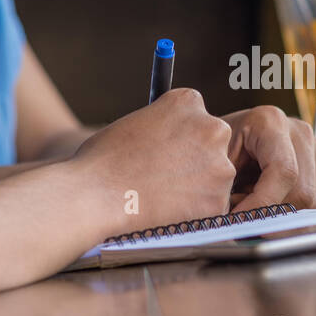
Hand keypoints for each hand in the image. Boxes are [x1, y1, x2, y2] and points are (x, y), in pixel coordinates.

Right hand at [71, 89, 236, 232]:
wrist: (95, 196)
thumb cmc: (103, 161)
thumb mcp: (136, 121)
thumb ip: (163, 126)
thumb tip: (175, 142)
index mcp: (188, 102)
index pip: (197, 116)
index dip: (181, 136)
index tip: (167, 150)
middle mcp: (212, 129)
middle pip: (213, 145)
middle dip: (197, 160)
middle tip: (167, 177)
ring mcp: (220, 166)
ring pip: (216, 179)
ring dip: (197, 187)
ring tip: (160, 197)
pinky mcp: (217, 202)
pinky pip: (211, 208)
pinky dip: (194, 213)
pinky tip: (167, 212)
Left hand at [220, 106, 315, 211]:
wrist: (223, 138)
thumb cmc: (215, 148)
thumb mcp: (213, 163)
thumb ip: (225, 188)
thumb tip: (238, 221)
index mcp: (270, 123)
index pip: (284, 171)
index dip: (263, 204)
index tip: (239, 220)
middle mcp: (299, 133)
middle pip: (302, 192)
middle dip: (270, 214)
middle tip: (240, 218)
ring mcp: (313, 149)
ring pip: (311, 202)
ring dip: (279, 215)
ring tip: (250, 205)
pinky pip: (312, 203)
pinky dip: (287, 212)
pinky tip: (265, 204)